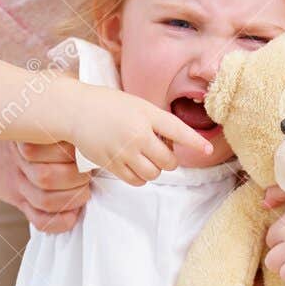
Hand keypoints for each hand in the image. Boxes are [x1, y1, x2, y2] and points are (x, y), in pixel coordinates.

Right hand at [0, 137, 92, 232]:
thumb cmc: (35, 137)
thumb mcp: (44, 122)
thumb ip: (64, 129)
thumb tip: (97, 135)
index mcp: (24, 137)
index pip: (42, 149)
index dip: (70, 154)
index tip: (82, 152)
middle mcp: (18, 161)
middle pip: (44, 177)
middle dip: (75, 178)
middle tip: (87, 174)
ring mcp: (18, 185)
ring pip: (44, 200)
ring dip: (72, 199)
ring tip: (84, 191)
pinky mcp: (23, 205)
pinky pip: (40, 221)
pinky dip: (61, 222)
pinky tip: (73, 214)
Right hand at [70, 85, 211, 184]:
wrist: (76, 111)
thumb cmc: (109, 106)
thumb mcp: (137, 104)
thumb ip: (155, 122)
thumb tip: (172, 146)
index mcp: (146, 114)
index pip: (177, 130)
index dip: (194, 142)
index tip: (208, 150)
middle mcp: (137, 134)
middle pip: (168, 161)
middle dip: (169, 160)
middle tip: (159, 150)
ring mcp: (124, 151)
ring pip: (154, 174)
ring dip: (154, 169)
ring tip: (145, 157)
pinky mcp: (112, 164)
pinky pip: (137, 181)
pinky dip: (140, 177)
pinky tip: (134, 165)